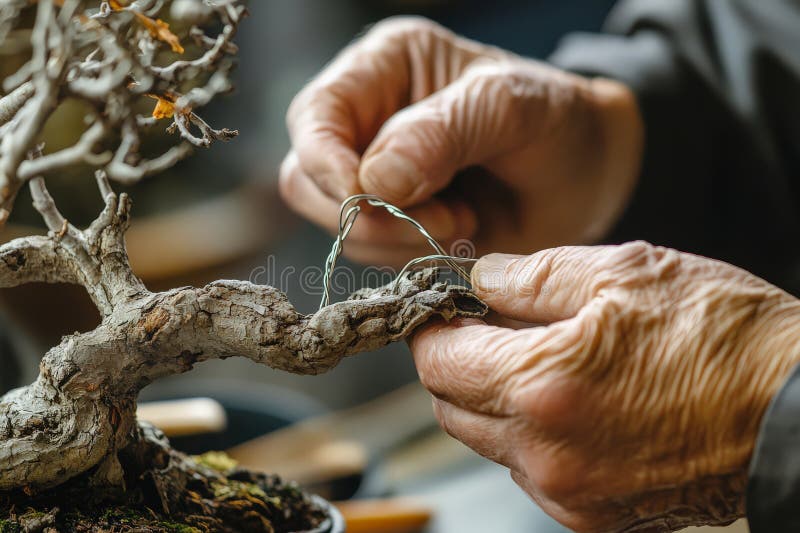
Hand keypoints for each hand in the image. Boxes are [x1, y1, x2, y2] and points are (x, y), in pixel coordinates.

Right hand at [280, 17, 642, 266]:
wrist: (587, 177)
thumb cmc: (554, 122)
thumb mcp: (511, 108)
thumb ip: (442, 132)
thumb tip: (373, 180)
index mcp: (383, 68)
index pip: (315, 116)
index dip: (325, 161)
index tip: (367, 195)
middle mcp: (366, 121)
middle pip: (308, 178)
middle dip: (370, 213)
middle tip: (443, 218)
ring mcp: (375, 178)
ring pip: (339, 225)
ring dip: (398, 238)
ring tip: (464, 221)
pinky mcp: (391, 223)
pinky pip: (370, 252)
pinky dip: (409, 255)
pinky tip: (459, 234)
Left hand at [410, 241, 799, 531]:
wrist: (798, 414)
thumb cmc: (725, 337)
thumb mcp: (626, 273)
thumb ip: (532, 275)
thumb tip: (480, 276)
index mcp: (542, 387)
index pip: (438, 362)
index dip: (431, 328)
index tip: (442, 308)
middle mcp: (545, 453)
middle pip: (450, 408)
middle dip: (454, 364)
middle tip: (483, 327)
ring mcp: (569, 492)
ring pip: (487, 442)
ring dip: (491, 399)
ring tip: (536, 359)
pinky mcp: (595, 515)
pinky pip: (530, 471)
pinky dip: (529, 434)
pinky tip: (569, 401)